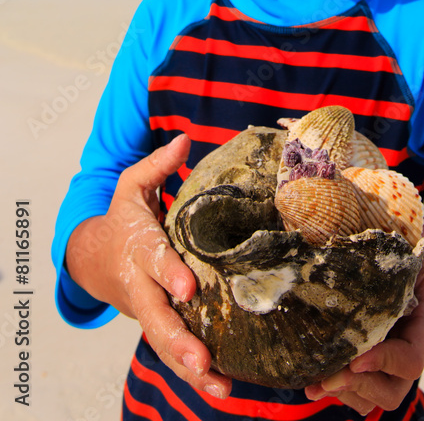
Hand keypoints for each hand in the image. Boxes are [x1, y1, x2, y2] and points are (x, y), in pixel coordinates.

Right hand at [66, 135, 230, 400]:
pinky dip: (195, 375)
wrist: (94, 258)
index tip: (187, 288)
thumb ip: (158, 165)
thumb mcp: (133, 186)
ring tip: (218, 385)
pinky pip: (174, 354)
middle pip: (157, 316)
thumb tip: (184, 139)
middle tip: (199, 357)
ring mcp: (150, 311)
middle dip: (177, 338)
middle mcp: (143, 285)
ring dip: (189, 368)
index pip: (153, 259)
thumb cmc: (123, 219)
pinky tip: (223, 390)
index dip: (168, 273)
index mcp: (139, 247)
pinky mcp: (160, 326)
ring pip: (165, 344)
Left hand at [304, 213, 423, 415]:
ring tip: (316, 382)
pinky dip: (331, 392)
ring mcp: (383, 368)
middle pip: (391, 391)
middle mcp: (402, 356)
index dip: (386, 362)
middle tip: (331, 376)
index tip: (358, 358)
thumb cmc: (408, 266)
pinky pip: (352, 395)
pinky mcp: (362, 371)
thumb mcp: (419, 253)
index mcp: (420, 331)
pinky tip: (309, 382)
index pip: (411, 359)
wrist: (397, 278)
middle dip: (361, 386)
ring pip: (369, 398)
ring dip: (343, 393)